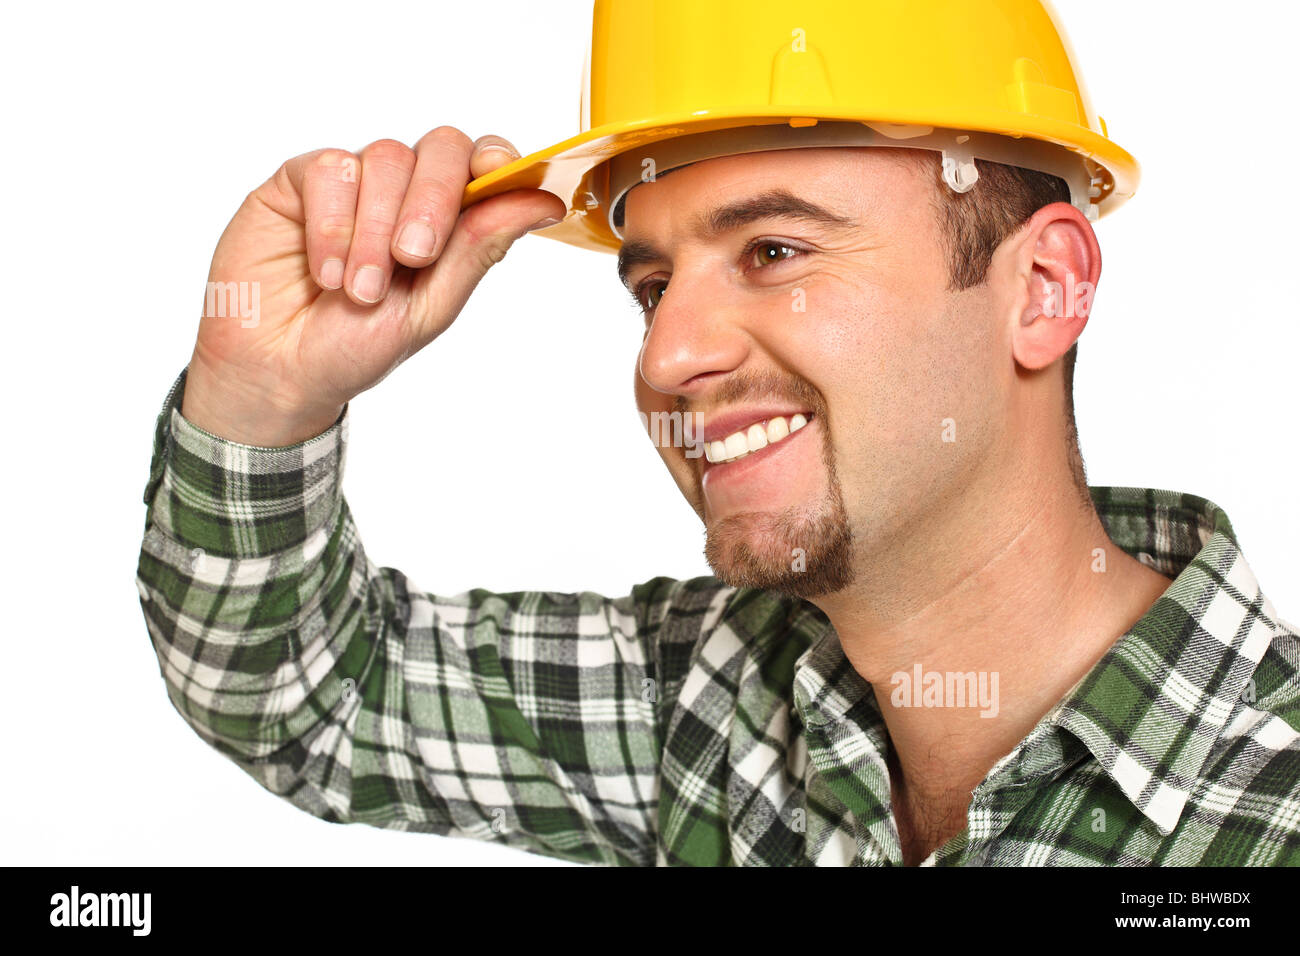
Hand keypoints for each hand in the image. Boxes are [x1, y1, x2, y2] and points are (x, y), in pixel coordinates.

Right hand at [181, 127, 564, 445]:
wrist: (279, 371)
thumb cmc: (353, 346)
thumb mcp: (429, 307)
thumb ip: (479, 248)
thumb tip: (543, 201)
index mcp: (446, 221)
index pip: (482, 164)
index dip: (496, 159)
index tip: (499, 172)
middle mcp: (404, 193)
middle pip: (441, 148)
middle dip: (434, 200)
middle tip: (414, 257)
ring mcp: (354, 182)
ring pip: (385, 159)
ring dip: (375, 230)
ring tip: (359, 289)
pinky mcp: (299, 181)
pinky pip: (329, 169)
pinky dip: (332, 224)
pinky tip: (326, 271)